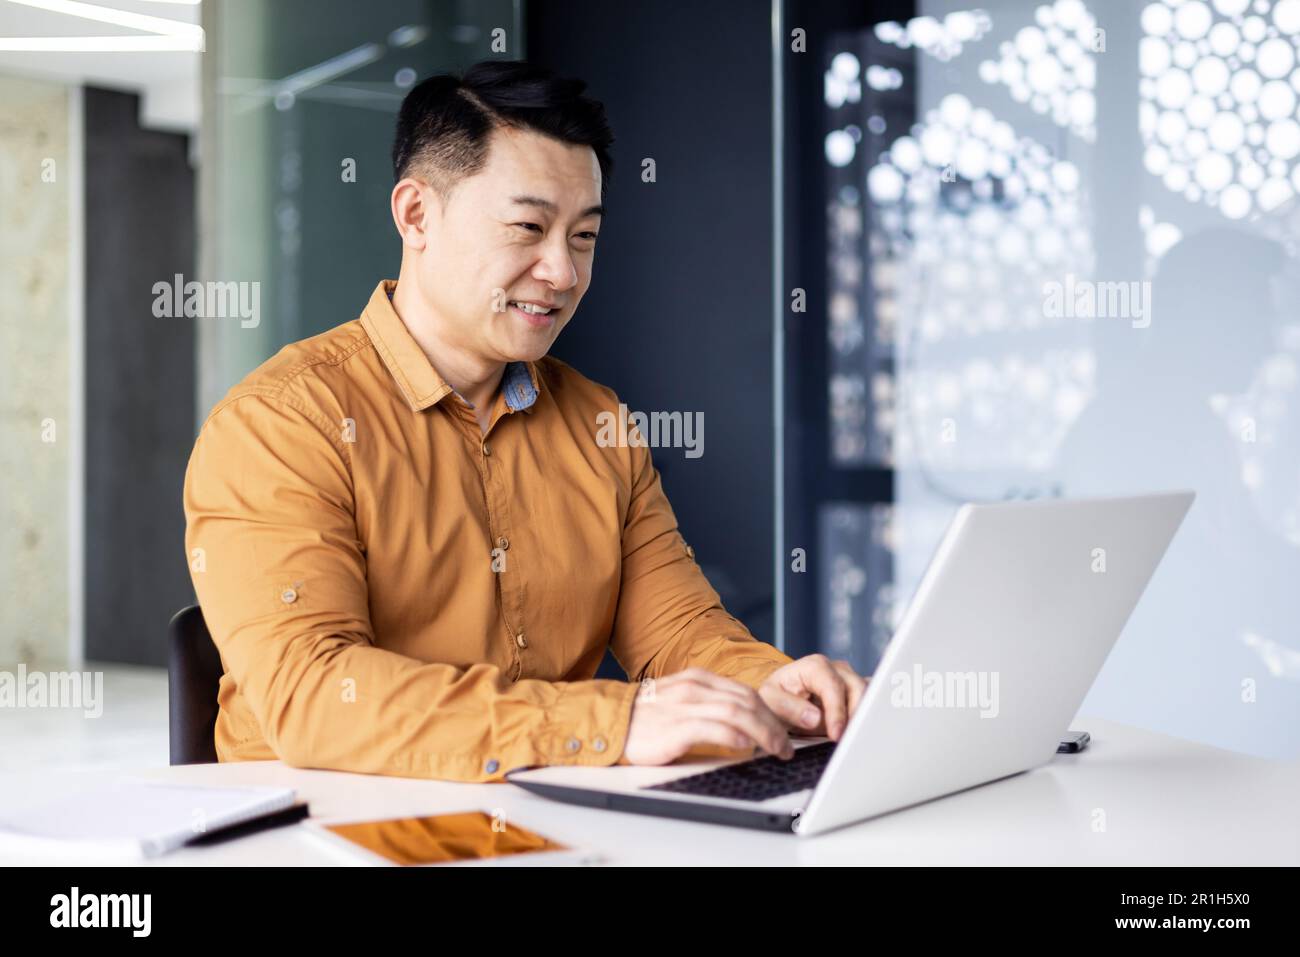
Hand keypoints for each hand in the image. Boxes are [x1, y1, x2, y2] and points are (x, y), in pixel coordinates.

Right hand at [622, 668, 795, 764]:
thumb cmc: (647, 719)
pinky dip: (733, 735)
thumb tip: (743, 726)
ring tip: (777, 749)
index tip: (785, 731)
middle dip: (774, 724)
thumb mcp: (681, 702)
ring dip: (763, 732)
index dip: (771, 711)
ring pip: (736, 713)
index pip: (745, 692)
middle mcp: (694, 688)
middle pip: (747, 701)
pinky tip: (745, 746)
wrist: (609, 722)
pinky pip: (710, 728)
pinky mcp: (673, 726)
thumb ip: (709, 707)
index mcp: (698, 680)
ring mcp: (684, 705)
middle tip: (787, 746)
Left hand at [756, 654, 867, 741]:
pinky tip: (859, 733)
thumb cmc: (775, 696)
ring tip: (852, 739)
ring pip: (868, 696)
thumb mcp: (770, 700)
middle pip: (857, 689)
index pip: (833, 687)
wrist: (780, 698)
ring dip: (862, 718)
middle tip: (848, 740)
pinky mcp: (856, 693)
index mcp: (815, 666)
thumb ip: (789, 707)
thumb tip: (815, 718)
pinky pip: (870, 703)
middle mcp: (836, 669)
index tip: (836, 734)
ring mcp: (849, 679)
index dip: (837, 712)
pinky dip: (867, 717)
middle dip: (855, 716)